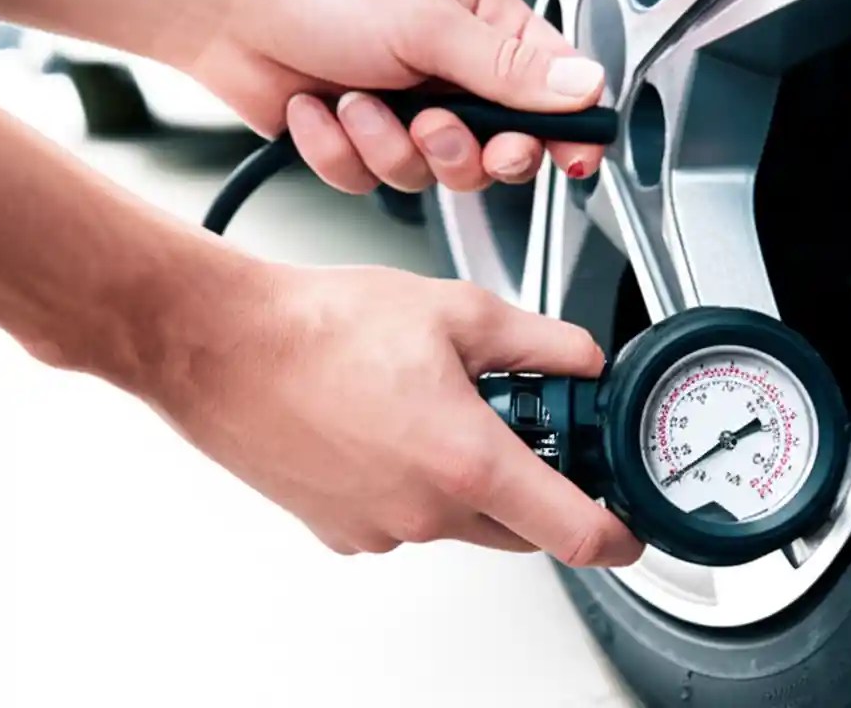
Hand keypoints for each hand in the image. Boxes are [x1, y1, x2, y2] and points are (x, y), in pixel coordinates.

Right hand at [147, 261, 641, 565]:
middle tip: (513, 419)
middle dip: (534, 481)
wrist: (221, 348)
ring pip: (459, 518)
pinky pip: (405, 518)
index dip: (617, 537)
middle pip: (519, 525)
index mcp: (469, 464)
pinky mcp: (342, 532)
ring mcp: (381, 531)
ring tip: (429, 403)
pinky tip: (385, 424)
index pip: (574, 533)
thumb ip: (542, 342)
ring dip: (467, 475)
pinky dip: (414, 481)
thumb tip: (583, 362)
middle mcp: (426, 514)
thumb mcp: (457, 312)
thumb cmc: (320, 329)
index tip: (630, 531)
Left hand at [187, 0, 605, 194]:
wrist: (225, 6)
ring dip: (390, 147)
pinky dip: (341, 152)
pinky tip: (320, 110)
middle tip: (437, 127)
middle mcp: (451, 77)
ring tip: (358, 100)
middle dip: (463, 152)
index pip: (554, 94)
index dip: (567, 135)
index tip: (572, 160)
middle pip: (499, 154)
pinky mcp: (361, 144)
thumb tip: (586, 88)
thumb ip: (512, 69)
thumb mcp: (430, 25)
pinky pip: (374, 182)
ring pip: (434, 176)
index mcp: (486, 29)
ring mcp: (407, 114)